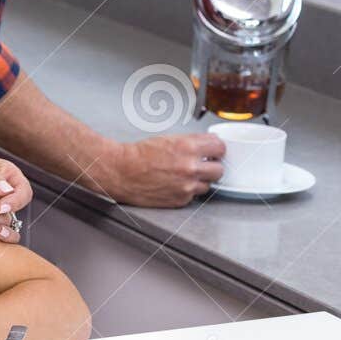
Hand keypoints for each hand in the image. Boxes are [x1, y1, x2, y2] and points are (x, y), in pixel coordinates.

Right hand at [87, 133, 224, 206]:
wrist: (120, 171)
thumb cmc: (138, 155)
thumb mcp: (167, 139)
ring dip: (201, 180)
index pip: (219, 147)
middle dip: (212, 166)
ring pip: (208, 185)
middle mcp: (190, 167)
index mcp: (187, 147)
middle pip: (219, 169)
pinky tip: (176, 184)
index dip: (216, 149)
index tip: (213, 151)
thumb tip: (206, 148)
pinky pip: (194, 196)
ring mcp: (186, 186)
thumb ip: (190, 144)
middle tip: (203, 164)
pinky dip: (188, 190)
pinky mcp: (180, 199)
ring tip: (186, 175)